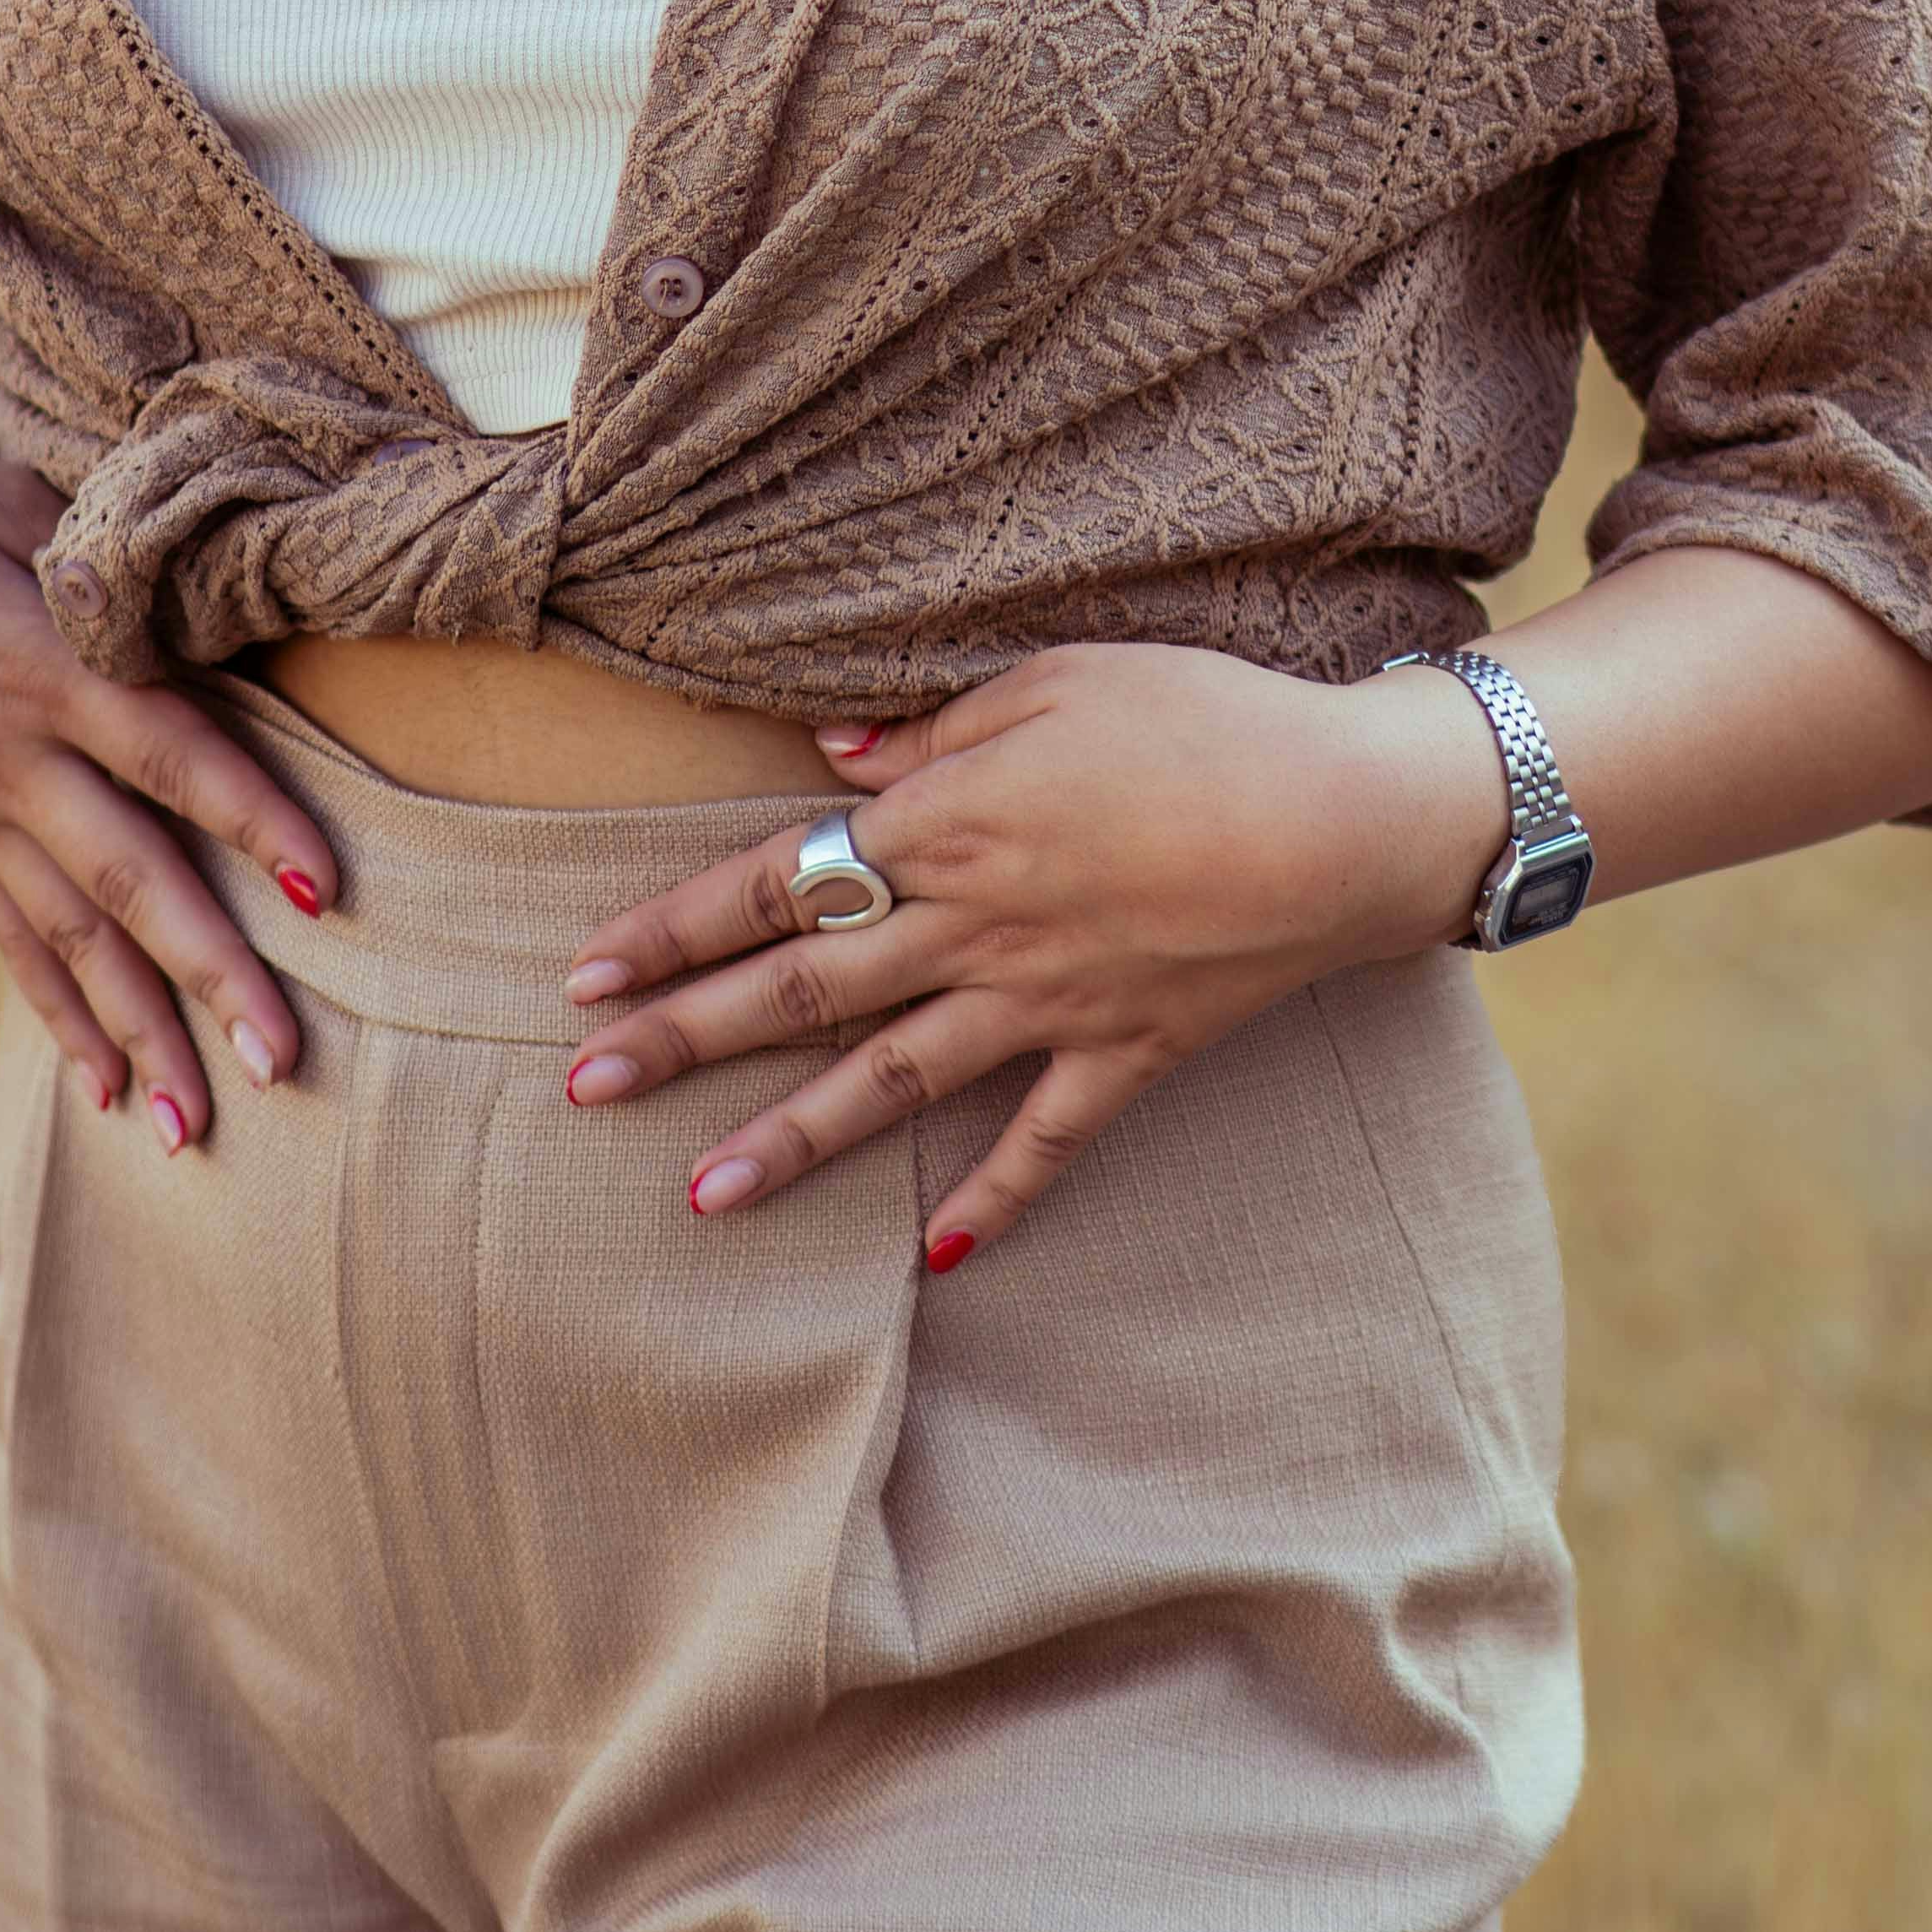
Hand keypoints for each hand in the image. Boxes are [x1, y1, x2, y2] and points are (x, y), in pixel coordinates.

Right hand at [0, 423, 337, 1146]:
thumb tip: (194, 598)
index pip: (166, 750)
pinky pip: (6, 941)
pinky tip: (109, 1095)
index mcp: (31, 658)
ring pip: (69, 938)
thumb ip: (93, 558)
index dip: (252, 816)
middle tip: (288, 1060)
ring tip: (204, 1131)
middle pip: (127, 877)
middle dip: (211, 971)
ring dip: (142, 1032)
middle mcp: (2, 754)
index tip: (328, 886)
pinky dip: (59, 1016)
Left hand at [554, 641, 1505, 1268]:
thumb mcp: (1059, 678)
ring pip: (890, 1084)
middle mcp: (976, 927)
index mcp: (949, 824)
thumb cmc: (1204, 718)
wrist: (1350, 814)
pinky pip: (1043, 1143)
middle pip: (801, 992)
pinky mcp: (1126, 1053)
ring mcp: (1048, 1004)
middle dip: (683, 1038)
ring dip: (789, 1141)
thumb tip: (831, 763)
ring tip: (697, 1194)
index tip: (588, 971)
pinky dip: (991, 1202)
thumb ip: (936, 724)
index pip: (777, 884)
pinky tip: (934, 1254)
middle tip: (582, 1084)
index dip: (675, 928)